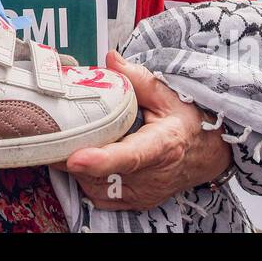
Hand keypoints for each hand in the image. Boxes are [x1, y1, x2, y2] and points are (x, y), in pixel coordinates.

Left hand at [57, 51, 232, 210]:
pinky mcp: (136, 202)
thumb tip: (110, 59)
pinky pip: (100, 196)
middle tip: (53, 134)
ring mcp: (143, 192)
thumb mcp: (169, 94)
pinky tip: (84, 160)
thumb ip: (137, 78)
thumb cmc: (188, 122)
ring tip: (69, 141)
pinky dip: (87, 180)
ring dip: (77, 168)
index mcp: (163, 145)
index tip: (75, 157)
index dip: (101, 160)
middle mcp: (153, 175)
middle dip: (73, 156)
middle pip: (103, 173)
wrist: (208, 154)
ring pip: (96, 187)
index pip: (131, 156)